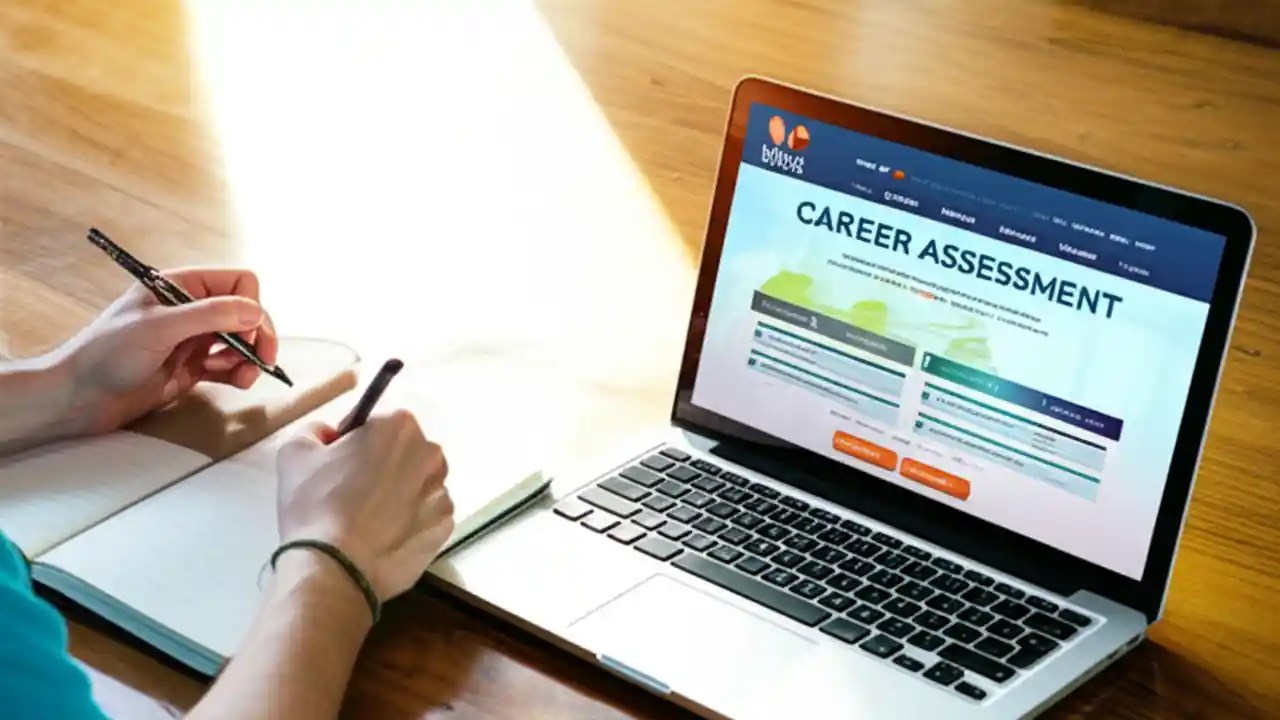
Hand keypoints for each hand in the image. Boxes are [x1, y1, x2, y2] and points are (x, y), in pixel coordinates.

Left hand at [58, 268, 277, 434]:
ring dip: (251, 358)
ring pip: (241, 341)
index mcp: (180, 286)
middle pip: (245, 313)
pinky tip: (236, 382)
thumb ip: (209, 315)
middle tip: (262, 361)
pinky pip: (228, 365)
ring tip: (245, 378)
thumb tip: (255, 311)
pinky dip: (239, 373)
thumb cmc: (106, 355)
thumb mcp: (159, 328)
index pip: (238, 282)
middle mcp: (190, 309)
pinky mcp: (190, 367)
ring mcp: (191, 339)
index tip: (249, 335)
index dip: (250, 307)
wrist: (77, 397)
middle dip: (258, 336)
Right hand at [275, 410, 453, 601]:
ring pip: (418, 486)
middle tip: (352, 493)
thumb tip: (327, 435)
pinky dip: (410, 524)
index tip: (339, 465)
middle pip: (404, 454)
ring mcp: (442, 494)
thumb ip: (315, 431)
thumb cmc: (315, 503)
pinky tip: (384, 538)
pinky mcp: (444, 528)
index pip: (378, 425)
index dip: (356, 443)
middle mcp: (430, 455)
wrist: (335, 568)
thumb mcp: (295, 453)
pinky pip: (426, 518)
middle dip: (383, 466)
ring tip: (368, 520)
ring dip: (399, 495)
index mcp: (399, 427)